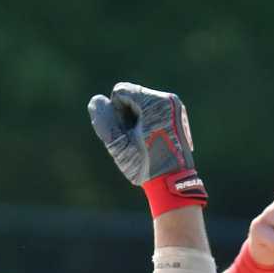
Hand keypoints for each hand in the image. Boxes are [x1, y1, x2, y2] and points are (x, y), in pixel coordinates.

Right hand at [87, 82, 205, 211]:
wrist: (173, 182)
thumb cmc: (146, 165)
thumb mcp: (119, 146)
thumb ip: (104, 121)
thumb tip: (96, 101)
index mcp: (155, 103)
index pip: (121, 91)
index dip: (116, 113)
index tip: (127, 132)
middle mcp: (168, 100)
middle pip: (132, 96)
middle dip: (127, 115)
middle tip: (135, 139)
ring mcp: (175, 107)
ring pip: (142, 103)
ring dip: (136, 119)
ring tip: (143, 141)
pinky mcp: (177, 116)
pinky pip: (152, 110)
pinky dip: (146, 122)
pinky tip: (151, 140)